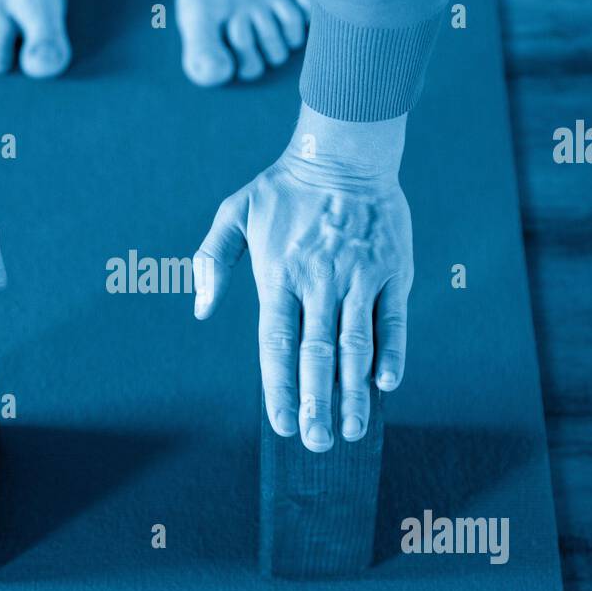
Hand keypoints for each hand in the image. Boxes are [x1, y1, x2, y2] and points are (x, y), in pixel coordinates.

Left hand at [193, 104, 412, 452]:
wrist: (345, 147)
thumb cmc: (284, 186)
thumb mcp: (235, 212)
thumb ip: (213, 261)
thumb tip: (198, 310)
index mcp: (279, 273)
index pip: (277, 342)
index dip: (279, 386)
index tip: (280, 423)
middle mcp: (318, 279)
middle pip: (316, 353)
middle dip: (316, 402)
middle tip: (316, 443)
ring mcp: (359, 275)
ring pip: (354, 343)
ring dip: (353, 390)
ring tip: (351, 430)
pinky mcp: (393, 268)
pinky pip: (392, 318)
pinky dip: (391, 351)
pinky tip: (386, 385)